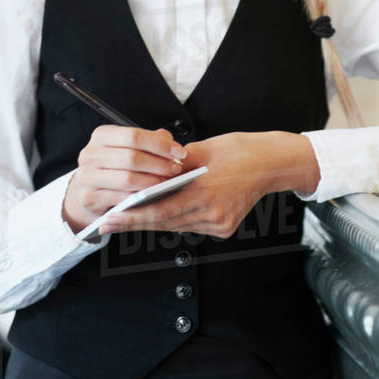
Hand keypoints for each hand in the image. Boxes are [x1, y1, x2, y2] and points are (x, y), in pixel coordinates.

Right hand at [62, 125, 187, 232]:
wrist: (91, 190)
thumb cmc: (116, 166)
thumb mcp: (132, 148)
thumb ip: (152, 141)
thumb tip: (172, 145)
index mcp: (102, 136)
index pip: (134, 136)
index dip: (160, 144)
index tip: (179, 152)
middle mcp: (90, 154)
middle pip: (131, 157)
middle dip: (159, 164)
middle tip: (176, 169)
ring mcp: (87, 177)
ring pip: (127, 179)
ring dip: (152, 182)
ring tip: (167, 182)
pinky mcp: (89, 198)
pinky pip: (121, 198)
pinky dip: (140, 198)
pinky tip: (152, 196)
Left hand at [97, 131, 319, 239]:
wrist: (271, 163)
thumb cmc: (237, 150)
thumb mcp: (202, 149)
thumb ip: (172, 166)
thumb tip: (145, 175)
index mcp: (206, 191)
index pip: (160, 210)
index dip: (132, 217)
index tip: (109, 219)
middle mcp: (213, 212)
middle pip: (164, 222)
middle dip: (135, 222)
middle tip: (107, 223)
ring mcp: (219, 224)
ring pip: (175, 226)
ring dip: (151, 222)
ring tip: (124, 219)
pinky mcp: (224, 229)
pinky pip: (189, 226)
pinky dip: (173, 220)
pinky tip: (155, 215)